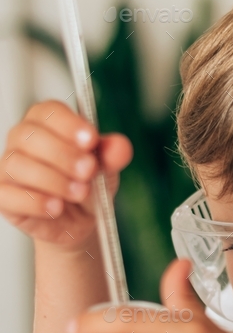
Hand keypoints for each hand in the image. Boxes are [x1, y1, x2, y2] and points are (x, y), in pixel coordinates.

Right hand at [0, 101, 131, 248]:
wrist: (79, 221)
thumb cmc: (88, 185)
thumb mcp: (106, 169)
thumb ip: (111, 155)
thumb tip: (121, 146)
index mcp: (47, 123)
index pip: (48, 111)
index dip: (69, 124)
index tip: (91, 139)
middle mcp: (22, 140)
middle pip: (31, 136)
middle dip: (63, 154)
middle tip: (89, 170)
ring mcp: (9, 168)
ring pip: (18, 165)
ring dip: (53, 180)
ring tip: (80, 193)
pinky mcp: (3, 196)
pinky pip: (8, 194)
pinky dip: (35, 202)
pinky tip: (56, 208)